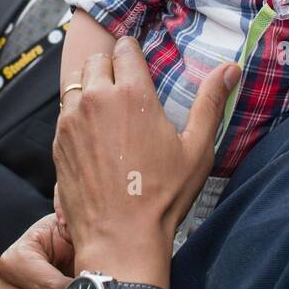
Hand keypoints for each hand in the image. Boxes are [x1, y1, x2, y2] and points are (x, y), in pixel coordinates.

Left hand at [54, 36, 239, 258]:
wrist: (120, 240)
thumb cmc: (162, 197)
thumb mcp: (197, 149)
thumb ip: (210, 102)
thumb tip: (231, 69)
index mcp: (131, 94)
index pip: (125, 48)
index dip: (133, 53)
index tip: (138, 63)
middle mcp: (96, 100)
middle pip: (96, 60)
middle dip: (110, 66)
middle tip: (125, 87)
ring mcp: (71, 121)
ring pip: (75, 84)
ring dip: (90, 89)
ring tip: (108, 110)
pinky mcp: (57, 143)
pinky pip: (64, 114)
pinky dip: (76, 115)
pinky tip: (94, 135)